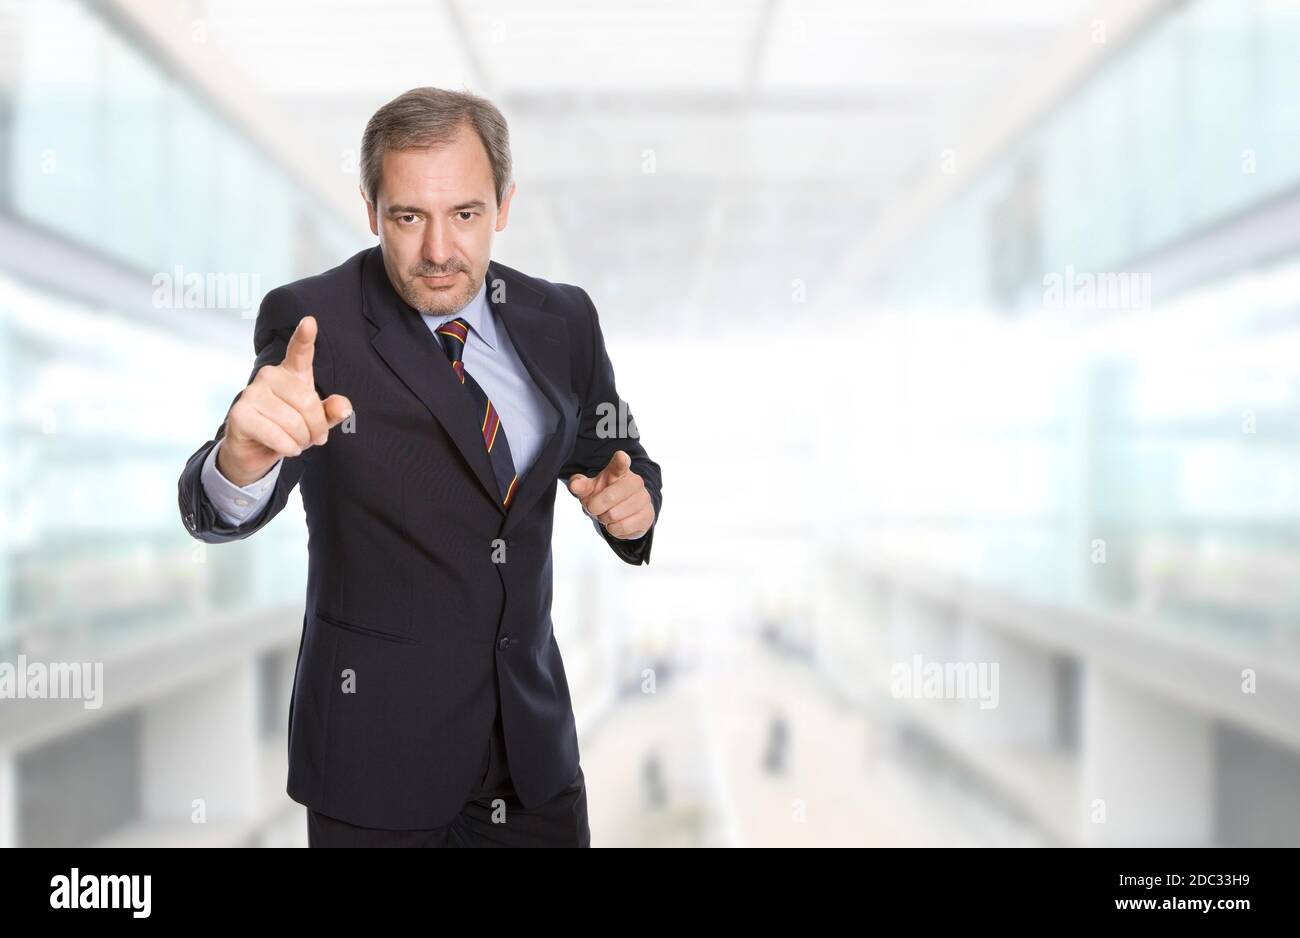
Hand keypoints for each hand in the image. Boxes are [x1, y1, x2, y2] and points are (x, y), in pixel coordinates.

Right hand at [218, 315, 351, 486]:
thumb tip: (343, 406)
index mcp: (291, 373)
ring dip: (301, 441)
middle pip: (308, 402)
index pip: (300, 352)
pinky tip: (285, 448)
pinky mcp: (240, 414)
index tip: (310, 322)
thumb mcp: (317, 421)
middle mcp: (270, 376)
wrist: (256, 451)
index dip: (304, 337)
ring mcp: (252, 393)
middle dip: (317, 428)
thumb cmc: (288, 429)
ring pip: (294, 422)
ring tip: (295, 442)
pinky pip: (277, 435)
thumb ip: (331, 412)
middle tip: (312, 437)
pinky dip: (287, 448)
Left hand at [567, 450, 654, 539]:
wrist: (623, 512)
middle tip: (596, 507)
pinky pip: (623, 527)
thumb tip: (574, 485)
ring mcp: (644, 498)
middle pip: (610, 497)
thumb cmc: (604, 496)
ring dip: (605, 519)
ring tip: (608, 514)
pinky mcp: (648, 515)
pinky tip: (617, 523)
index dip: (620, 460)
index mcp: (619, 471)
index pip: (620, 464)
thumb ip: (581, 485)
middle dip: (596, 507)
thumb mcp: (590, 489)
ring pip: (614, 515)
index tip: (620, 456)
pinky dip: (614, 529)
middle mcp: (635, 482)